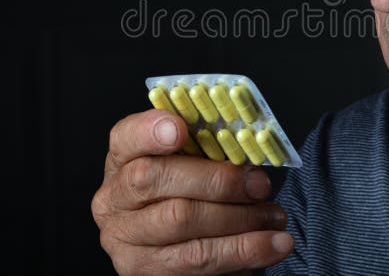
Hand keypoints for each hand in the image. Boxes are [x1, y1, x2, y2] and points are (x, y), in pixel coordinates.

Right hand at [92, 109, 293, 274]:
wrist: (175, 249)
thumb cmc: (187, 195)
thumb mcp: (188, 166)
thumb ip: (203, 148)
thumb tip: (245, 142)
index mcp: (121, 162)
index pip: (126, 137)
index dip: (150, 130)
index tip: (180, 128)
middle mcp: (113, 202)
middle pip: (156, 180)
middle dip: (216, 180)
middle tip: (260, 184)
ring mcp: (126, 242)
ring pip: (181, 222)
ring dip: (239, 220)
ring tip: (275, 217)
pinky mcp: (147, 275)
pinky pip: (197, 263)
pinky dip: (241, 252)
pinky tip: (270, 245)